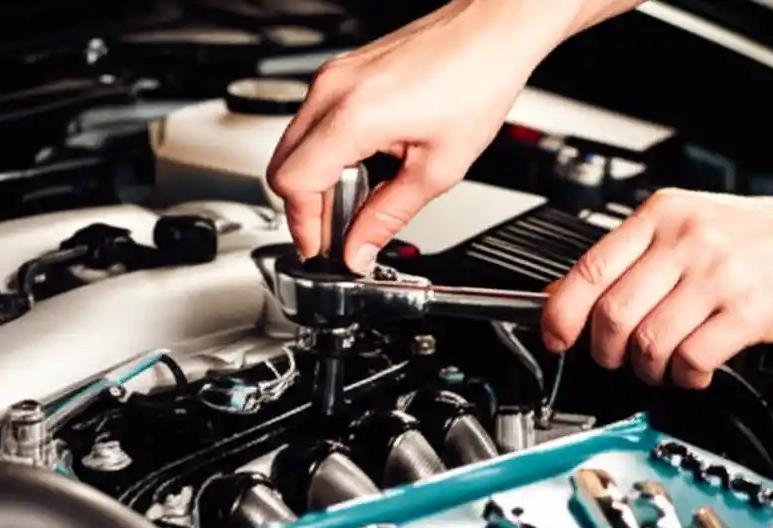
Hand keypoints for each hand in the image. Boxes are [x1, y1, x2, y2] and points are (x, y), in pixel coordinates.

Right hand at [266, 0, 580, 271]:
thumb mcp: (438, 168)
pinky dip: (324, 154)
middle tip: (337, 231)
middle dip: (304, 207)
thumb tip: (358, 250)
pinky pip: (310, 124)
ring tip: (356, 198)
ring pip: (292, 146)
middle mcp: (331, 91)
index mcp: (352, 116)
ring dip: (315, 181)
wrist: (490, 31)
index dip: (304, 225)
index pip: (293, 184)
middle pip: (282, 167)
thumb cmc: (476, 79)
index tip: (321, 247)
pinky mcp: (340, 73)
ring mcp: (331, 77)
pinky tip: (360, 166)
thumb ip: (388, 216)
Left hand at [541, 188, 772, 388]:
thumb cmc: (755, 239)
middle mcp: (685, 241)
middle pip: (612, 315)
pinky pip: (692, 359)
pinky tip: (693, 370)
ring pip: (648, 342)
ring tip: (660, 365)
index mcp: (660, 216)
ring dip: (646, 369)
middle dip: (605, 351)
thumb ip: (626, 259)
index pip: (588, 270)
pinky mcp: (748, 310)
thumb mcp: (682, 228)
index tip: (554, 337)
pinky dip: (684, 376)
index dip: (560, 313)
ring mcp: (717, 275)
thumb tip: (560, 295)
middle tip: (617, 357)